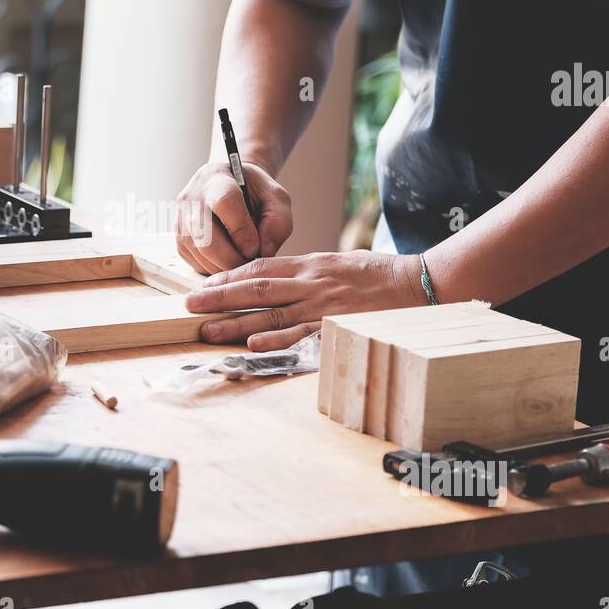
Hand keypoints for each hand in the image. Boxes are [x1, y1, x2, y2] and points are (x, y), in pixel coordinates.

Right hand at [175, 161, 292, 274]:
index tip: (255, 247)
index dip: (242, 231)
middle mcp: (191, 199)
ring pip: (201, 257)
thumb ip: (277, 223)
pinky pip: (196, 265)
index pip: (224, 203)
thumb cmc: (253, 192)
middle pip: (206, 240)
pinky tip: (228, 257)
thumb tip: (263, 254)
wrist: (229, 185)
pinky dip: (216, 269)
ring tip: (242, 258)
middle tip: (251, 263)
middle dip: (234, 260)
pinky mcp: (178, 241)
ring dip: (226, 267)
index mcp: (216, 181)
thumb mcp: (275, 199)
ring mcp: (180, 221)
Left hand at [184, 251, 423, 351]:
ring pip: (271, 315)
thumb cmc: (379, 275)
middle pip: (256, 290)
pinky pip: (301, 336)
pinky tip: (253, 345)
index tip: (203, 286)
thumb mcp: (338, 263)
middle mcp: (311, 283)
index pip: (259, 269)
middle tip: (189, 306)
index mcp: (310, 264)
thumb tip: (279, 283)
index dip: (228, 278)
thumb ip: (307, 273)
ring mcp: (323, 306)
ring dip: (235, 324)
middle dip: (219, 298)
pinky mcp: (337, 327)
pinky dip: (276, 340)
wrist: (418, 284)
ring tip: (207, 331)